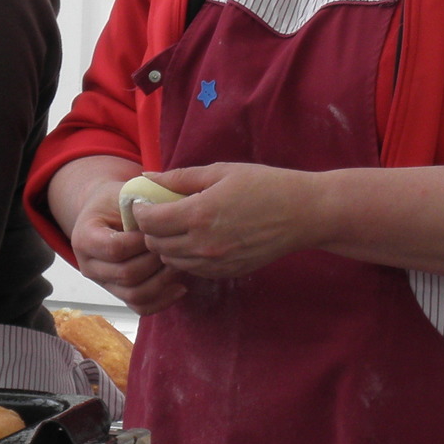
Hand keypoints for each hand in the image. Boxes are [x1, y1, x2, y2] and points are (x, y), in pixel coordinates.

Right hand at [68, 187, 188, 315]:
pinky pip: (140, 307)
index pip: (115, 248)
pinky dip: (163, 300)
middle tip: (176, 246)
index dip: (142, 241)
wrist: (107, 215)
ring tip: (180, 264)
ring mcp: (103, 283)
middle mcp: (88, 265)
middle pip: (127, 274)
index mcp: (84, 238)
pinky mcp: (119, 294)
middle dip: (156, 261)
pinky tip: (181, 286)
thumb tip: (166, 218)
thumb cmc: (118, 201)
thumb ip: (140, 203)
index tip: (160, 229)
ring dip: (163, 281)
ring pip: (134, 295)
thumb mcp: (124, 193)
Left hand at [129, 163, 325, 279]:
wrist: (304, 214)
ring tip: (175, 227)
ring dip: (166, 245)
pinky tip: (196, 240)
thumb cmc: (266, 185)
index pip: (149, 221)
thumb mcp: (222, 171)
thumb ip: (180, 177)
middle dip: (150, 229)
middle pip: (156, 244)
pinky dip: (186, 257)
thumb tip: (147, 177)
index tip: (143, 202)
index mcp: (198, 214)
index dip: (140, 211)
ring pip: (172, 260)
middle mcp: (202, 244)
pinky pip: (192, 270)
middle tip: (157, 214)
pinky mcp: (227, 272)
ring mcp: (215, 262)